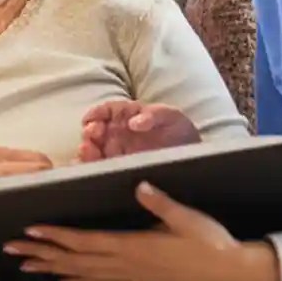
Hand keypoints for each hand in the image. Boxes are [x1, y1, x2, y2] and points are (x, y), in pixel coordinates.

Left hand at [3, 182, 280, 280]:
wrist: (230, 274)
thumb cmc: (210, 242)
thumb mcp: (187, 218)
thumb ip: (161, 203)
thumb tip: (139, 184)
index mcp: (134, 246)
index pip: (85, 241)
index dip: (56, 236)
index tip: (30, 230)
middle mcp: (126, 265)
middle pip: (74, 259)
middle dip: (41, 253)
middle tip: (10, 249)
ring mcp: (131, 277)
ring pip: (82, 274)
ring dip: (52, 268)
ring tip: (25, 266)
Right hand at [78, 101, 199, 161]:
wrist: (195, 160)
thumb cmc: (181, 133)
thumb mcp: (172, 117)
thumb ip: (154, 115)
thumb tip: (134, 122)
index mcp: (127, 114)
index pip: (106, 110)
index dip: (97, 113)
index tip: (91, 119)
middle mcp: (118, 132)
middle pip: (95, 130)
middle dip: (89, 131)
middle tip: (92, 135)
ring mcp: (117, 152)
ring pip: (94, 149)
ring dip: (86, 150)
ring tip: (87, 151)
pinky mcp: (118, 169)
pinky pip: (99, 167)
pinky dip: (90, 167)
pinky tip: (87, 168)